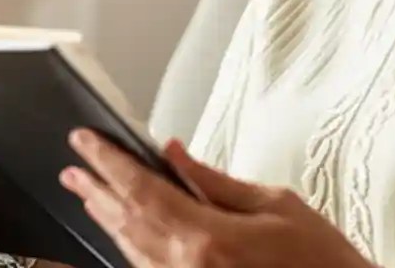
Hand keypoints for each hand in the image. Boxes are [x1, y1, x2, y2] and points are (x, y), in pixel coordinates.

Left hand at [61, 129, 374, 267]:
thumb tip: (173, 155)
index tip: (86, 140)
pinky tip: (124, 229)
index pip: (141, 191)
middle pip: (126, 222)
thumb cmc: (319, 259)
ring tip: (89, 191)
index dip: (109, 162)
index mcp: (206, 238)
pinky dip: (130, 242)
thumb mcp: (275, 204)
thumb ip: (216, 181)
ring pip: (130, 249)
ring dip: (108, 216)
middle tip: (74, 164)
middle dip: (97, 188)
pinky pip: (147, 267)